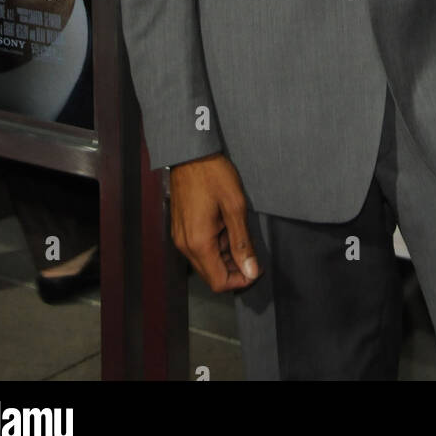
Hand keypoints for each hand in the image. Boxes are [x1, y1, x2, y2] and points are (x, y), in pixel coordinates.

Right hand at [169, 153, 261, 291]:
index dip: (240, 280)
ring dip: (224, 256)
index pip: (219, 282)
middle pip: (211, 275)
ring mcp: (180, 237)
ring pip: (205, 262)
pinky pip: (198, 248)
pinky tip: (225, 226)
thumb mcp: (235, 206)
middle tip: (250, 249)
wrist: (190, 153)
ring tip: (238, 231)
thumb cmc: (213, 174)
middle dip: (234, 269)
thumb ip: (242, 242)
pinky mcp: (180, 229)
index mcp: (199, 243)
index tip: (255, 267)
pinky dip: (214, 245)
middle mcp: (185, 245)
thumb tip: (251, 271)